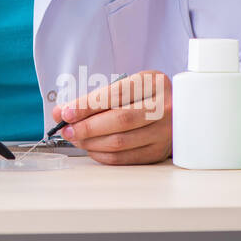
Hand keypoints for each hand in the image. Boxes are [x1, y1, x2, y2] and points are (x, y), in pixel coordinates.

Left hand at [52, 71, 171, 164]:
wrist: (178, 112)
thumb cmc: (144, 97)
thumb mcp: (126, 87)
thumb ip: (95, 98)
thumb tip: (62, 112)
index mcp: (154, 83)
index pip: (115, 95)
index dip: (87, 105)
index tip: (66, 112)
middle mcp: (165, 107)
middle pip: (119, 120)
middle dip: (87, 126)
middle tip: (66, 129)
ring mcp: (165, 132)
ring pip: (121, 142)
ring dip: (91, 142)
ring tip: (75, 138)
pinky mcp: (159, 151)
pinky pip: (125, 157)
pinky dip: (103, 155)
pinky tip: (91, 148)